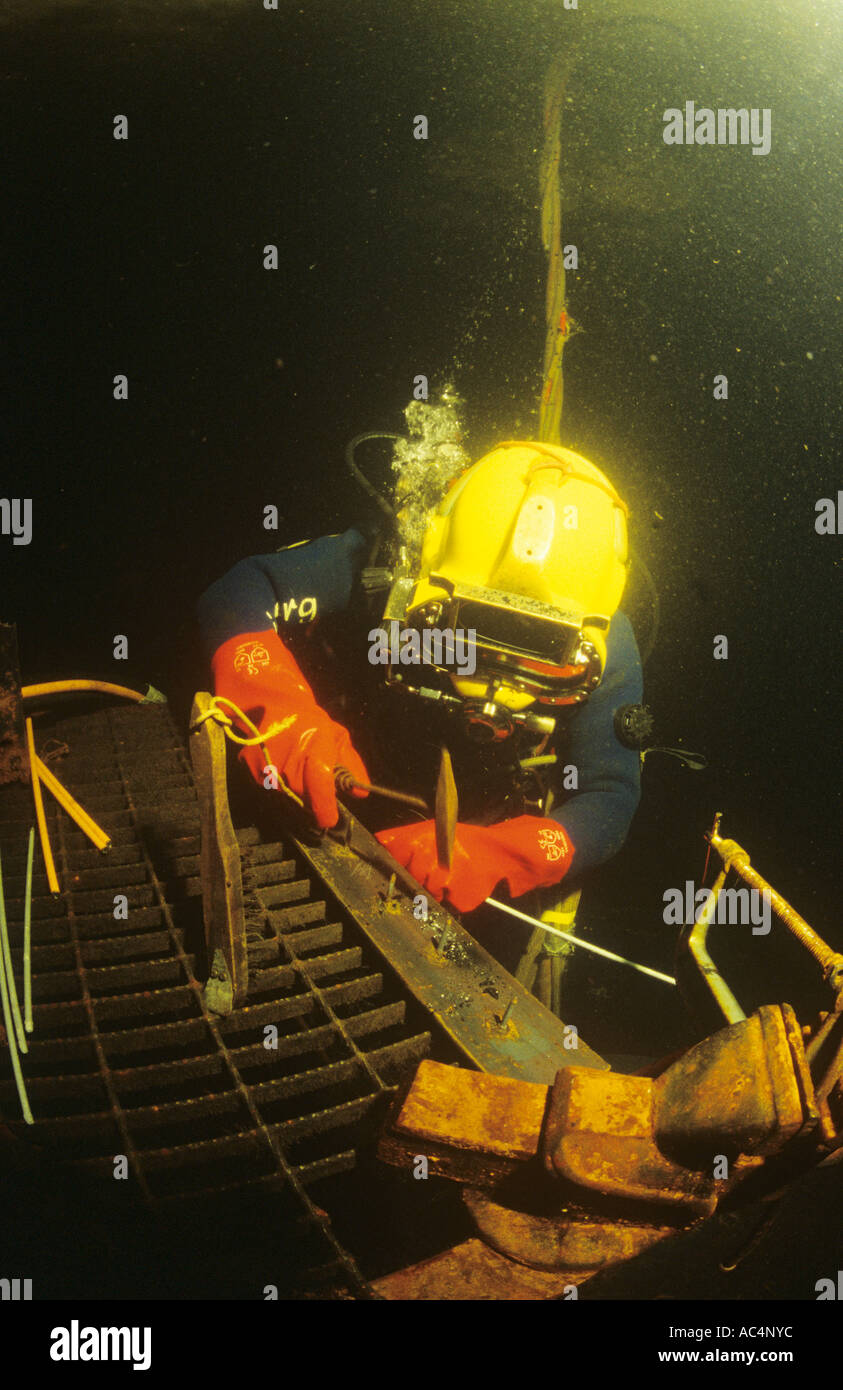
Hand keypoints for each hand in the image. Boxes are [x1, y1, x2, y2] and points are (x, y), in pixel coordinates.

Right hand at [211, 629, 368, 828]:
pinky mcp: (252, 771)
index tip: (329, 820)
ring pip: (287, 798)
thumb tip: (360, 792)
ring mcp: (268, 767)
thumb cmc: (306, 720)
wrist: (267, 701)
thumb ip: (350, 764)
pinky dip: (279, 787)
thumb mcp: (335, 735)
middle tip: (316, 789)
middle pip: (304, 800)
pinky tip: (282, 770)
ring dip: (295, 795)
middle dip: (313, 801)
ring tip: (298, 773)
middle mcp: (289, 760)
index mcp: (313, 748)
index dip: (325, 810)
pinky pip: (270, 791)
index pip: (320, 789)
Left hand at [376, 816, 573, 912]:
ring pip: (429, 894)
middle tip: (438, 866)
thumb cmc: (462, 840)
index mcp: (422, 841)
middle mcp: (432, 860)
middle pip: (411, 879)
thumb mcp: (432, 829)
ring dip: (438, 887)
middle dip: (421, 875)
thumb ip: (402, 836)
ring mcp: (447, 883)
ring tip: (453, 873)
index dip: (399, 861)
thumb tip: (378, 841)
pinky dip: (454, 896)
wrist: (498, 852)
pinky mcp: (460, 899)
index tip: (407, 861)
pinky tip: (464, 883)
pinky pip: (448, 903)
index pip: (395, 857)